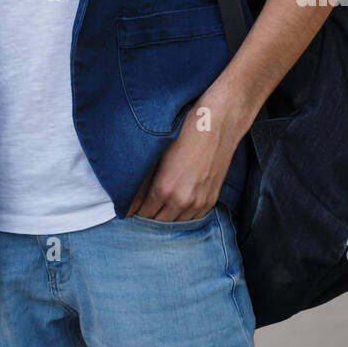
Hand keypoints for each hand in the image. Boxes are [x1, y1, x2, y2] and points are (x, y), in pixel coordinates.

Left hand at [125, 85, 246, 221]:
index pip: (143, 214)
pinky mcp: (211, 200)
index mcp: (164, 188)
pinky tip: (178, 203)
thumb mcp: (157, 155)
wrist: (218, 123)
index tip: (132, 208)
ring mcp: (199, 202)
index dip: (136, 211)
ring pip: (176, 223)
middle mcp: (182, 200)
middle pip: (158, 223)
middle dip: (149, 216)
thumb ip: (141, 183)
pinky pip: (193, 219)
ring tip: (161, 205)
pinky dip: (184, 215)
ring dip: (167, 217)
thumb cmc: (184, 132)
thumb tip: (129, 205)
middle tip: (144, 206)